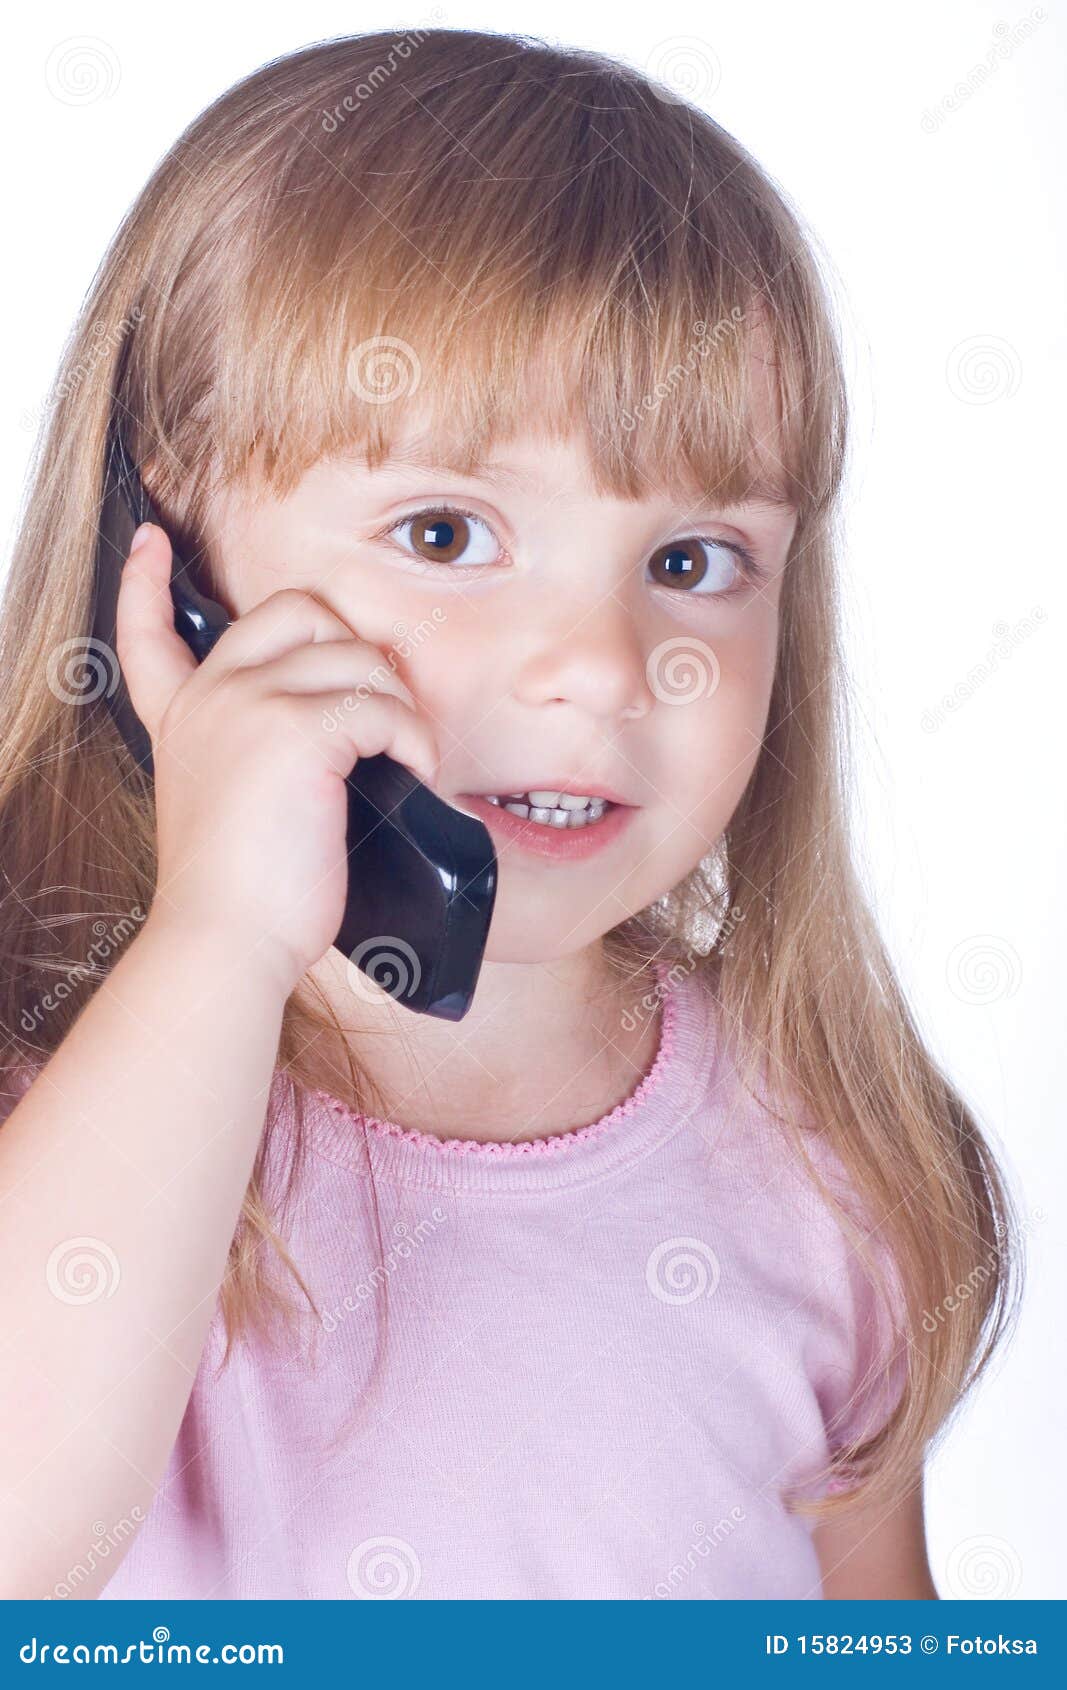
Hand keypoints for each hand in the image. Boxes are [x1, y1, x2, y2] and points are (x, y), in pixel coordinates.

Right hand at [115, 522, 438, 994]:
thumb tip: (341, 736)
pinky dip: (414, 739)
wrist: (225, 940)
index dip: (146, 582)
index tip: (151, 541)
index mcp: (183, 717)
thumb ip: (253, 753)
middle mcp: (212, 697)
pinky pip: (384, 707)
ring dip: (399, 704)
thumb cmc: (241, 897)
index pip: (148, 633)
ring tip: (404, 757)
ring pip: (357, 656)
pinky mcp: (298, 731)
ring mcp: (251, 704)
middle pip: (296, 609)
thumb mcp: (225, 806)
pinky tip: (414, 773)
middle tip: (379, 706)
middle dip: (355, 643)